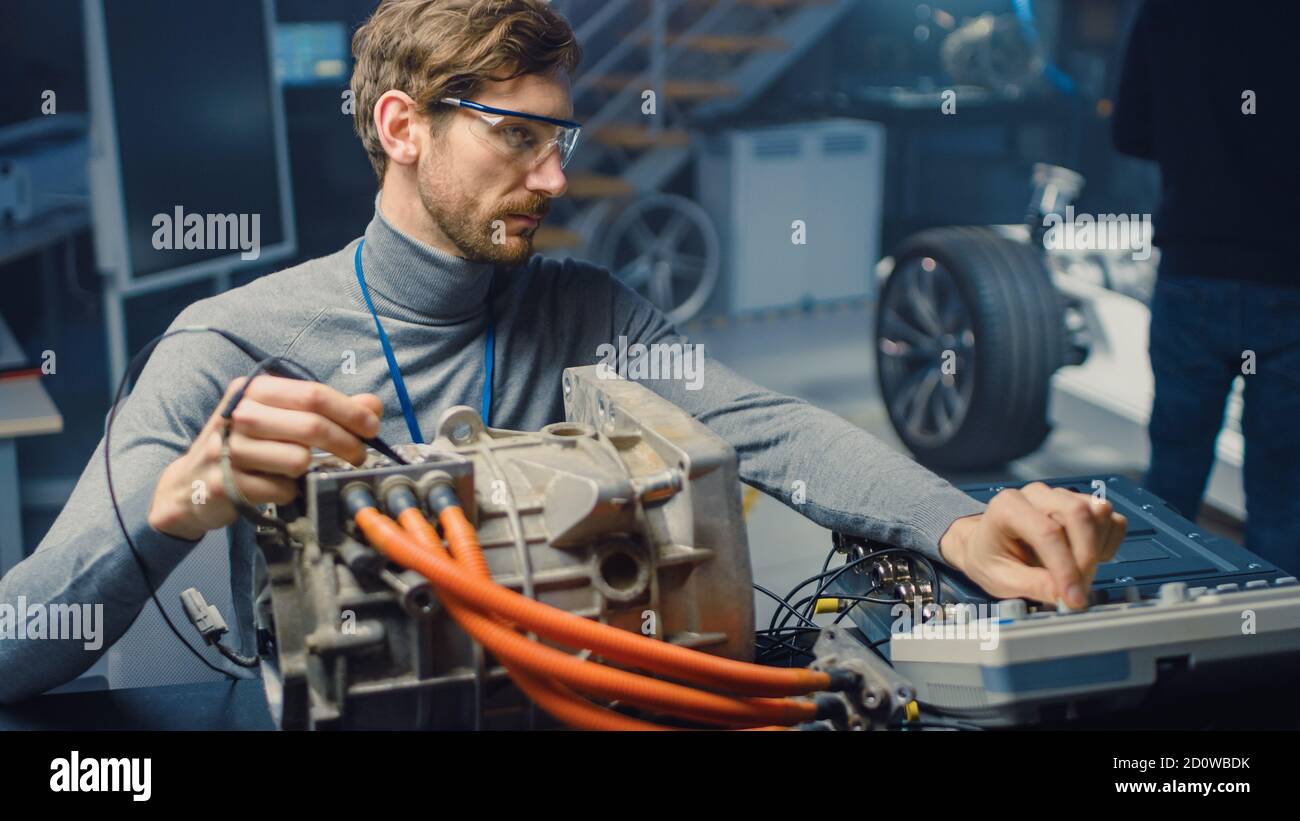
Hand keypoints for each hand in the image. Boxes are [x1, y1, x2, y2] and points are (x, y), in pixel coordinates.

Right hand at [148, 376, 382, 540]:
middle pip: (311, 426)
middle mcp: (238, 414)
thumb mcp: (280, 419)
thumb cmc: (246, 447)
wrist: (189, 484)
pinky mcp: (226, 483)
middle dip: (346, 444)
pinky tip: (279, 487)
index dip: (350, 412)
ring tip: (308, 471)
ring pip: (298, 460)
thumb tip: (372, 405)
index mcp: (253, 390)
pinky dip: (290, 492)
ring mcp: (228, 449)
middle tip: (358, 456)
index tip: (372, 427)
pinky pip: (281, 490)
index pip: (313, 394)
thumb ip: (326, 410)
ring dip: (314, 470)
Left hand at [938, 482, 1126, 608]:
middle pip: (1078, 514)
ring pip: (1098, 513)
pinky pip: (1111, 519)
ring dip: (1097, 549)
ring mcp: (1061, 496)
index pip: (1047, 532)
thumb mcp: (999, 579)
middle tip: (1080, 590)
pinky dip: (1108, 543)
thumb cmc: (990, 557)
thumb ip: (1031, 585)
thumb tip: (1063, 595)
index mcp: (1008, 507)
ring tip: (1079, 573)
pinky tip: (1088, 559)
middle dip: (1086, 557)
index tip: (1073, 597)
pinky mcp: (1082, 504)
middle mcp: (1036, 495)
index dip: (1065, 568)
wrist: (987, 544)